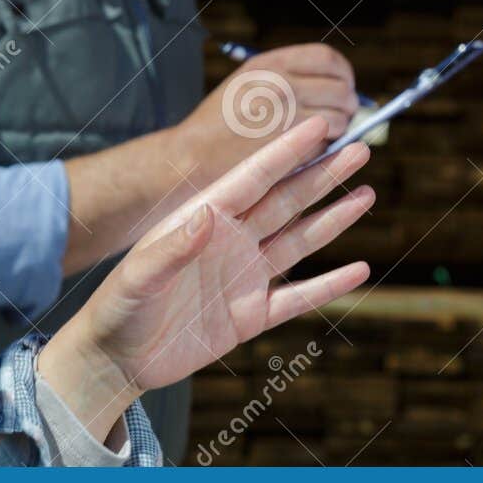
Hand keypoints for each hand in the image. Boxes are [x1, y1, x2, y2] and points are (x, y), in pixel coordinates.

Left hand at [40, 115, 372, 442]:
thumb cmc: (119, 308)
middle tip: (358, 146)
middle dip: (321, 175)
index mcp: (202, 220)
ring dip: (332, 219)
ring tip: (365, 192)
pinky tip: (359, 270)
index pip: (252, 178)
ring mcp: (243, 278)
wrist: (117, 358)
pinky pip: (297, 298)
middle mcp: (229, 242)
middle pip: (285, 202)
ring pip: (298, 241)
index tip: (318, 124)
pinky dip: (328, 286)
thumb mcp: (140, 277)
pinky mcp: (251, 316)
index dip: (286, 152)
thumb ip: (173, 248)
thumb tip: (208, 216)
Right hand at [170, 44, 359, 187]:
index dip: (343, 74)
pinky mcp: (292, 141)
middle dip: (347, 105)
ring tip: (319, 139)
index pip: (327, 58)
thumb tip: (341, 89)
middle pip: (341, 87)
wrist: (191, 155)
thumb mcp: (246, 84)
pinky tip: (306, 153)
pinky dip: (326, 149)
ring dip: (339, 130)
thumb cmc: (219, 126)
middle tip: (340, 119)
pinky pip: (329, 141)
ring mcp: (287, 112)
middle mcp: (280, 82)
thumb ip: (288, 79)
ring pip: (341, 116)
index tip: (343, 87)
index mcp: (269, 64)